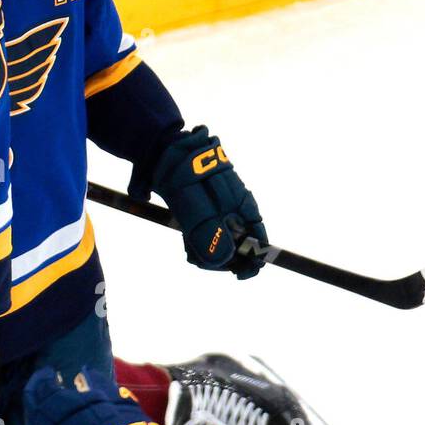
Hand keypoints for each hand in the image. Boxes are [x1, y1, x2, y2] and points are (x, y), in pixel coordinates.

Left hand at [148, 126, 267, 278]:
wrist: (164, 150)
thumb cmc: (185, 175)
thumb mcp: (196, 209)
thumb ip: (210, 236)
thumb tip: (223, 261)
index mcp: (243, 206)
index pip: (260, 240)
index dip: (252, 262)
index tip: (239, 274)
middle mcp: (236, 208)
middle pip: (239, 245)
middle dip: (222, 259)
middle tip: (200, 261)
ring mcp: (221, 208)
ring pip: (222, 241)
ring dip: (208, 253)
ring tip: (190, 253)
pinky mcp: (205, 209)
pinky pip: (209, 232)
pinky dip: (200, 242)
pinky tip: (188, 246)